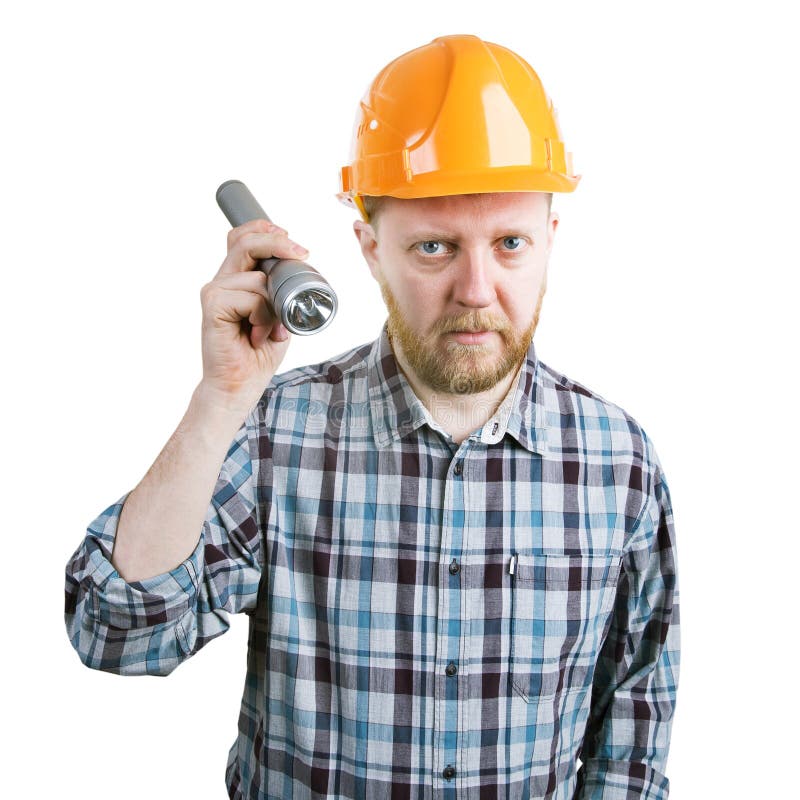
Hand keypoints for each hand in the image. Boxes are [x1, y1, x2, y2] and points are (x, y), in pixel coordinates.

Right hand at [198, 218, 308, 413]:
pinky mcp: (213, 305)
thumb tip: (296, 265)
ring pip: (257, 278)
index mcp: (236, 280)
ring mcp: (215, 291)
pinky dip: (263, 317)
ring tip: (266, 330)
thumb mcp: (278, 315)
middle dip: (277, 243)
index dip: (264, 230)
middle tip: (303, 254)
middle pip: (245, 242)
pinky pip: (252, 298)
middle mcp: (222, 281)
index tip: (289, 237)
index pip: (241, 239)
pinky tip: (255, 336)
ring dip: (273, 306)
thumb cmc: (258, 353)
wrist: (239, 385)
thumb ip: (280, 290)